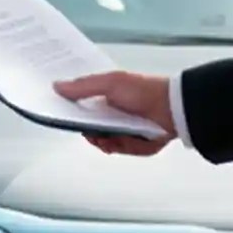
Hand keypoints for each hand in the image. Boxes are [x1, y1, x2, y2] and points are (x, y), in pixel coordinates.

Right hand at [53, 71, 176, 156]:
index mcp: (105, 96)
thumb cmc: (144, 90)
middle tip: (88, 130)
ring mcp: (122, 129)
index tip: (59, 111)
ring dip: (101, 140)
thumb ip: (83, 87)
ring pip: (102, 140)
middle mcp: (113, 113)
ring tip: (104, 137)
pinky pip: (118, 148)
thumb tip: (57, 86)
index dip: (70, 108)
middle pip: (88, 126)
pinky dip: (117, 146)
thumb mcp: (110, 83)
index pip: (80, 104)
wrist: (174, 108)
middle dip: (86, 129)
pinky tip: (116, 142)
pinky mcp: (133, 143)